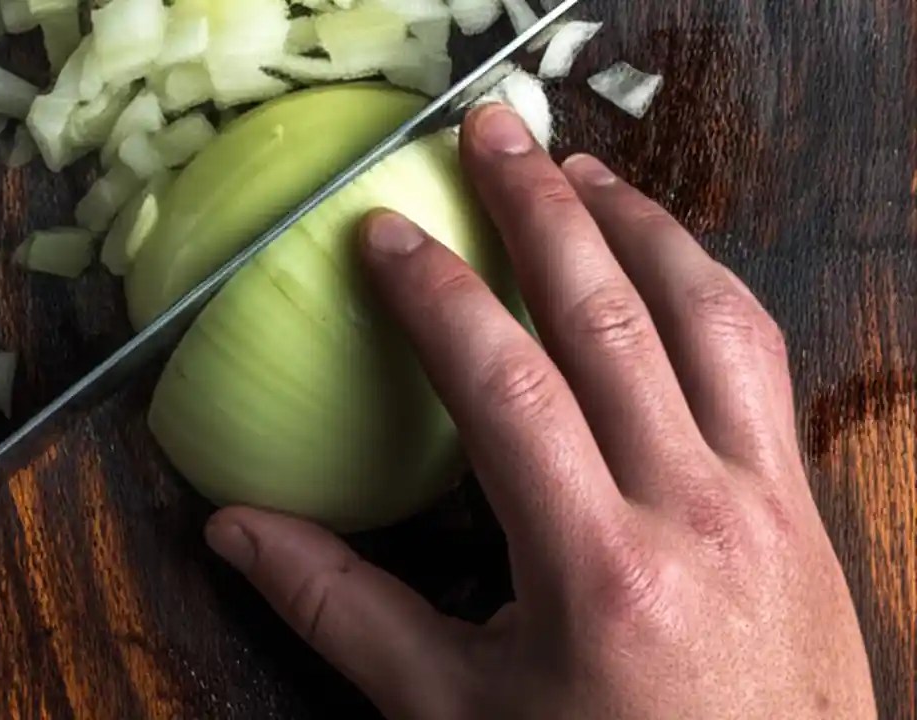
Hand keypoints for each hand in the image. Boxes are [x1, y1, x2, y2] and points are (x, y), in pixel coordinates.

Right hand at [204, 105, 876, 717]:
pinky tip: (667, 264)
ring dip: (644, 227)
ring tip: (582, 173)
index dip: (439, 297)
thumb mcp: (456, 713)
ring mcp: (766, 501)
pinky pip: (761, 362)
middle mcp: (700, 512)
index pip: (509, 387)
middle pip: (615, 318)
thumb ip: (344, 613)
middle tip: (494, 134)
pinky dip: (706, 289)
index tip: (387, 234)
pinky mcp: (799, 506)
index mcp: (602, 569)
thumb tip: (238, 534)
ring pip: (712, 319)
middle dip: (542, 210)